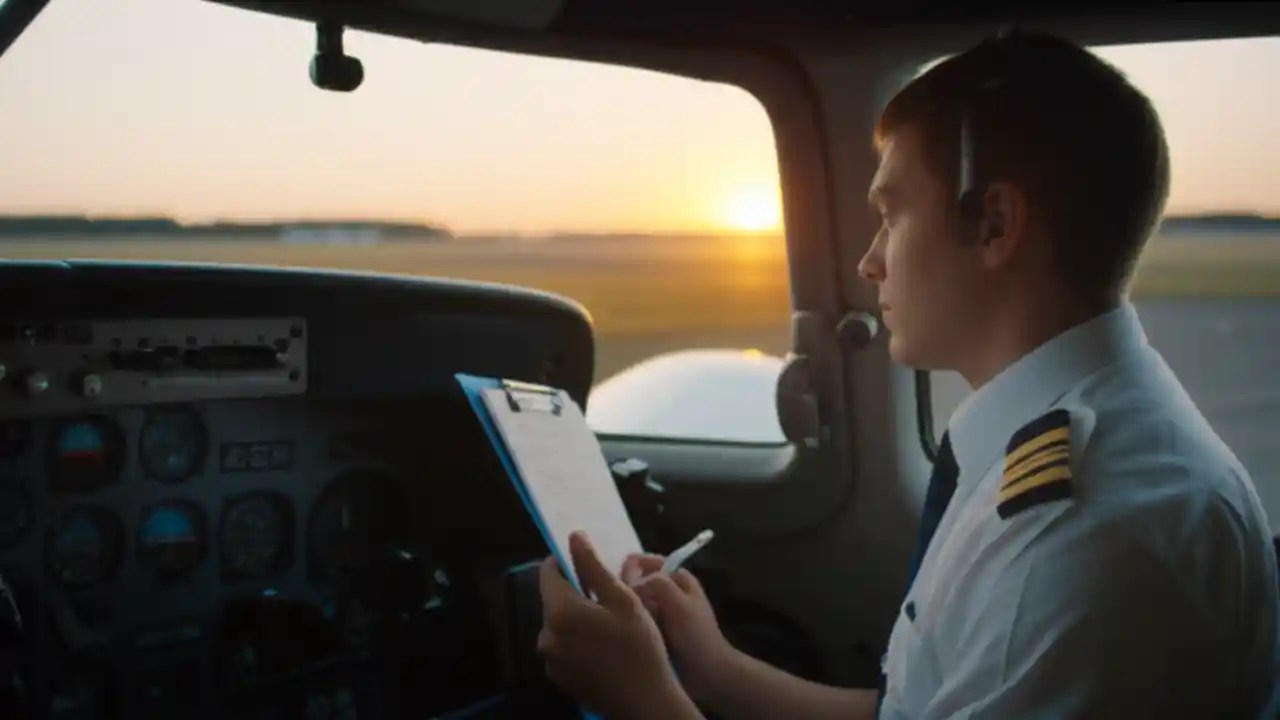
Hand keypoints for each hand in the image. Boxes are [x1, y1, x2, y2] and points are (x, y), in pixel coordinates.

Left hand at [538, 532, 693, 718]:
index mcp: (559, 611)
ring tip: (610, 625)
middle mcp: (546, 634)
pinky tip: (604, 647)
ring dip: (577, 617)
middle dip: (576, 592)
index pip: (548, 572)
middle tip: (609, 598)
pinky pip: (563, 646)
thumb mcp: (622, 600)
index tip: (589, 565)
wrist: (644, 702)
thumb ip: (593, 567)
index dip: (566, 562)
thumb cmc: (639, 646)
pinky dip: (577, 640)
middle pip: (554, 598)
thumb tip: (574, 536)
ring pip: (560, 623)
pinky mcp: (558, 676)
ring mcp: (550, 659)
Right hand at [622, 554, 737, 704]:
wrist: (707, 672)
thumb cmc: (695, 635)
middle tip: (626, 609)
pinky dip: (632, 624)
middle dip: (628, 592)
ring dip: (628, 610)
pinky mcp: (656, 629)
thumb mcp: (678, 602)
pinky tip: (630, 634)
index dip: (630, 568)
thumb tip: (630, 585)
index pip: (645, 561)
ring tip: (628, 624)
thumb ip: (655, 583)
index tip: (618, 585)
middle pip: (637, 581)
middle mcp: (668, 590)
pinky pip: (637, 619)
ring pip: (634, 602)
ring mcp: (662, 611)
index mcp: (677, 577)